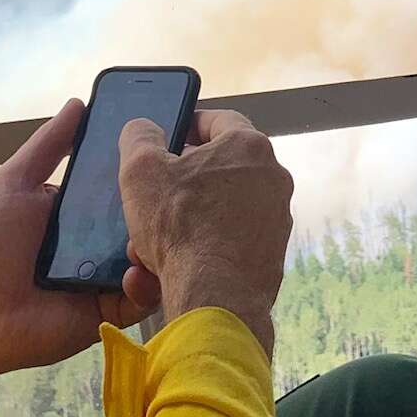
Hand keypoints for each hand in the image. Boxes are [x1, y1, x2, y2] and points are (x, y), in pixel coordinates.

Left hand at [0, 100, 155, 397]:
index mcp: (82, 210)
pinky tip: (135, 269)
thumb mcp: (13, 183)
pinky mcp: (115, 308)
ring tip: (152, 232)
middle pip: (143, 217)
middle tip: (173, 191)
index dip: (143, 170)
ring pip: (152, 254)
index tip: (167, 149)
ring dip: (157, 242)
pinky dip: (147, 282)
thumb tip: (79, 103)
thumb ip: (47, 145)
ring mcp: (111, 274)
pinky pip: (145, 295)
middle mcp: (101, 240)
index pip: (123, 185)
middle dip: (160, 204)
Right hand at [116, 109, 293, 355]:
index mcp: (249, 146)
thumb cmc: (181, 227)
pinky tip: (179, 259)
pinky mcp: (273, 251)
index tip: (171, 138)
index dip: (190, 126)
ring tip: (158, 236)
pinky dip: (207, 242)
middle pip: (222, 166)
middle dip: (186, 179)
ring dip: (192, 215)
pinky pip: (233, 237)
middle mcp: (273, 177)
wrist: (216, 295)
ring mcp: (277, 216)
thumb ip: (139, 138)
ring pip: (225, 206)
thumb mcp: (141, 171)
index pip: (220, 121)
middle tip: (158, 193)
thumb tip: (142, 127)